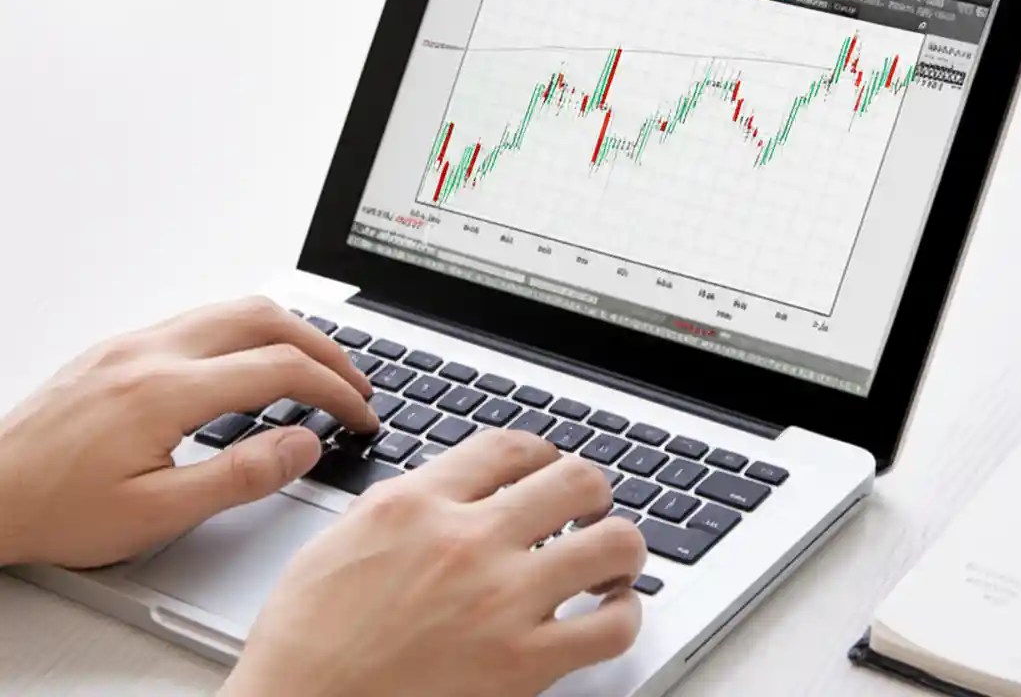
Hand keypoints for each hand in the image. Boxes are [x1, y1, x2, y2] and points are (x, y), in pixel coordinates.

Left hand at [0, 297, 378, 567]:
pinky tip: (255, 367)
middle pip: (265, 319)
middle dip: (325, 348)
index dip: (336, 390)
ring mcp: (132, 344)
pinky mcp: (118, 350)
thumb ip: (241, 476)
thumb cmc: (55, 511)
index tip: (361, 415)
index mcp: (165, 392)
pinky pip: (201, 320)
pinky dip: (249, 335)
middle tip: (354, 384)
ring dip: (288, 334)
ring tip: (318, 370)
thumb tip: (304, 444)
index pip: (281, 369)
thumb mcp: (156, 514)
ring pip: (233, 310)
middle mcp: (151, 353)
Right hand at [221, 430, 646, 696]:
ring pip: (613, 543)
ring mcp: (502, 601)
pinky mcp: (524, 664)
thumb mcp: (336, 544)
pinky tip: (609, 614)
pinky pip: (612, 627)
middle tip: (588, 510)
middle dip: (591, 491)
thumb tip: (444, 492)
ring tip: (611, 561)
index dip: (541, 452)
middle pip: (575, 480)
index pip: (509, 447)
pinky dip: (623, 615)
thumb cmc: (304, 644)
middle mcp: (466, 541)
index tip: (546, 466)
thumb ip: (400, 508)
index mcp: (415, 505)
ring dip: (621, 547)